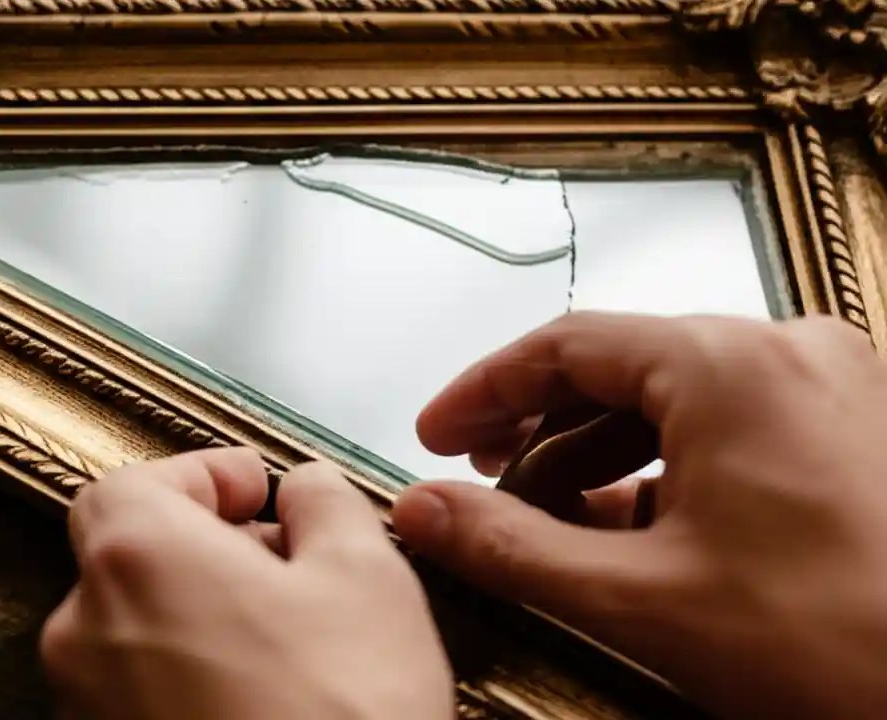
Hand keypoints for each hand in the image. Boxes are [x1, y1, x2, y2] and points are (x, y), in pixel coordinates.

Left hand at [41, 448, 452, 719]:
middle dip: (208, 544)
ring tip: (286, 640)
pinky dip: (188, 675)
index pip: (135, 481)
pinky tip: (261, 699)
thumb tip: (306, 487)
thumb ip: (327, 503)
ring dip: (200, 612)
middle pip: (133, 554)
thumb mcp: (366, 576)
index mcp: (137, 557)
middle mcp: (86, 630)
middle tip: (286, 563)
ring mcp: (86, 706)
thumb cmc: (340, 715)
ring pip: (136, 628)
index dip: (202, 475)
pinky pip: (138, 693)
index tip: (256, 489)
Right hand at [392, 312, 886, 718]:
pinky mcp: (860, 429)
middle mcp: (789, 352)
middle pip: (624, 366)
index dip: (485, 390)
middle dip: (540, 424)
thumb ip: (511, 548)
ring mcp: (836, 387)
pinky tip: (636, 524)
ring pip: (680, 398)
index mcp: (731, 366)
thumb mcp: (642, 601)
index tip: (435, 436)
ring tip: (548, 513)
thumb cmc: (839, 647)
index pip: (568, 345)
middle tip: (477, 475)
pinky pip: (735, 426)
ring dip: (602, 450)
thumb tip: (422, 512)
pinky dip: (670, 466)